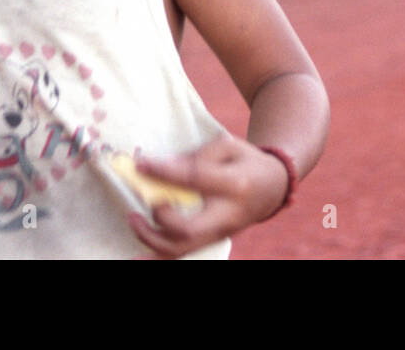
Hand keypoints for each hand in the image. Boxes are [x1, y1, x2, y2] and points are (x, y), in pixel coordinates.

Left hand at [127, 133, 290, 258]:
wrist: (272, 187)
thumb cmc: (246, 161)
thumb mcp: (229, 146)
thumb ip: (198, 156)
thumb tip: (162, 167)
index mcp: (235, 185)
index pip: (195, 180)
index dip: (164, 172)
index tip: (141, 164)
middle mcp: (227, 216)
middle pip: (188, 229)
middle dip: (161, 217)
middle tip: (147, 198)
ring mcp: (220, 233)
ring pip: (182, 249)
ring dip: (151, 239)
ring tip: (133, 218)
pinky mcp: (212, 241)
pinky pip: (183, 254)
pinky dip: (158, 257)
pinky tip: (138, 256)